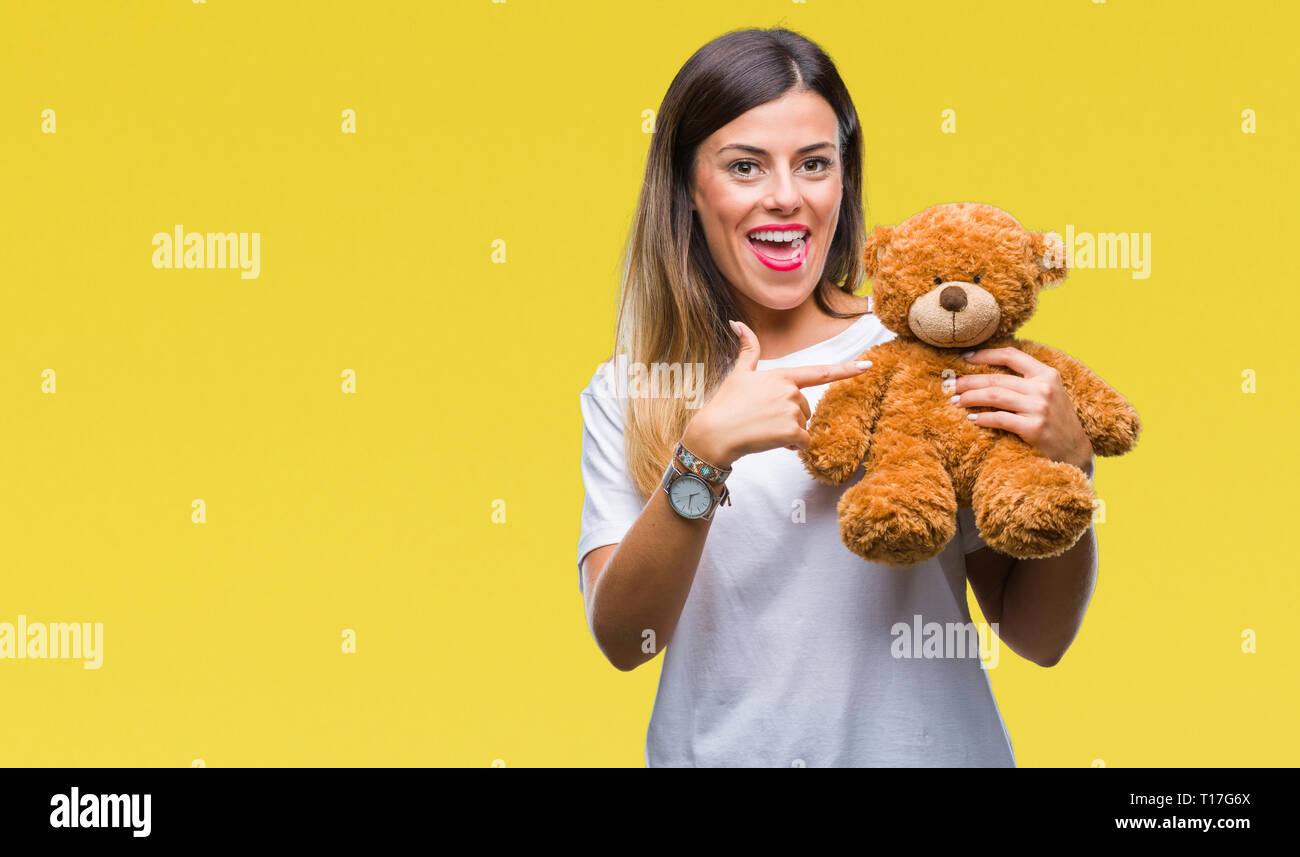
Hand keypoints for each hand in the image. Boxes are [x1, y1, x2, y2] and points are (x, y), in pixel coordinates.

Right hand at [680, 320, 871, 468]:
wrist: (714, 433)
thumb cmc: (725, 404)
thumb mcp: (738, 373)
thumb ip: (747, 349)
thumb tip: (736, 322)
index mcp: (782, 376)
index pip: (821, 372)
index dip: (847, 369)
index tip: (868, 366)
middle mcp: (791, 391)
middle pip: (806, 409)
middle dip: (790, 418)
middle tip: (763, 419)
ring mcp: (792, 411)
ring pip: (803, 427)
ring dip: (788, 433)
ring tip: (763, 430)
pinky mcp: (791, 432)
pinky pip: (804, 443)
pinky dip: (791, 446)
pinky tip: (771, 442)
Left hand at [954, 346, 1093, 472]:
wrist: (1075, 451)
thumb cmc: (1055, 421)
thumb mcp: (1048, 393)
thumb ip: (1026, 381)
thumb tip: (988, 372)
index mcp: (1047, 374)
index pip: (1011, 355)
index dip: (985, 355)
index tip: (964, 358)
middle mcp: (1044, 388)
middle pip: (996, 379)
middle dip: (968, 381)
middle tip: (950, 385)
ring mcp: (1039, 408)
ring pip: (994, 396)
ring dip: (970, 398)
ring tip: (956, 401)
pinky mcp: (1034, 428)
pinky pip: (999, 419)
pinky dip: (982, 418)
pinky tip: (971, 419)